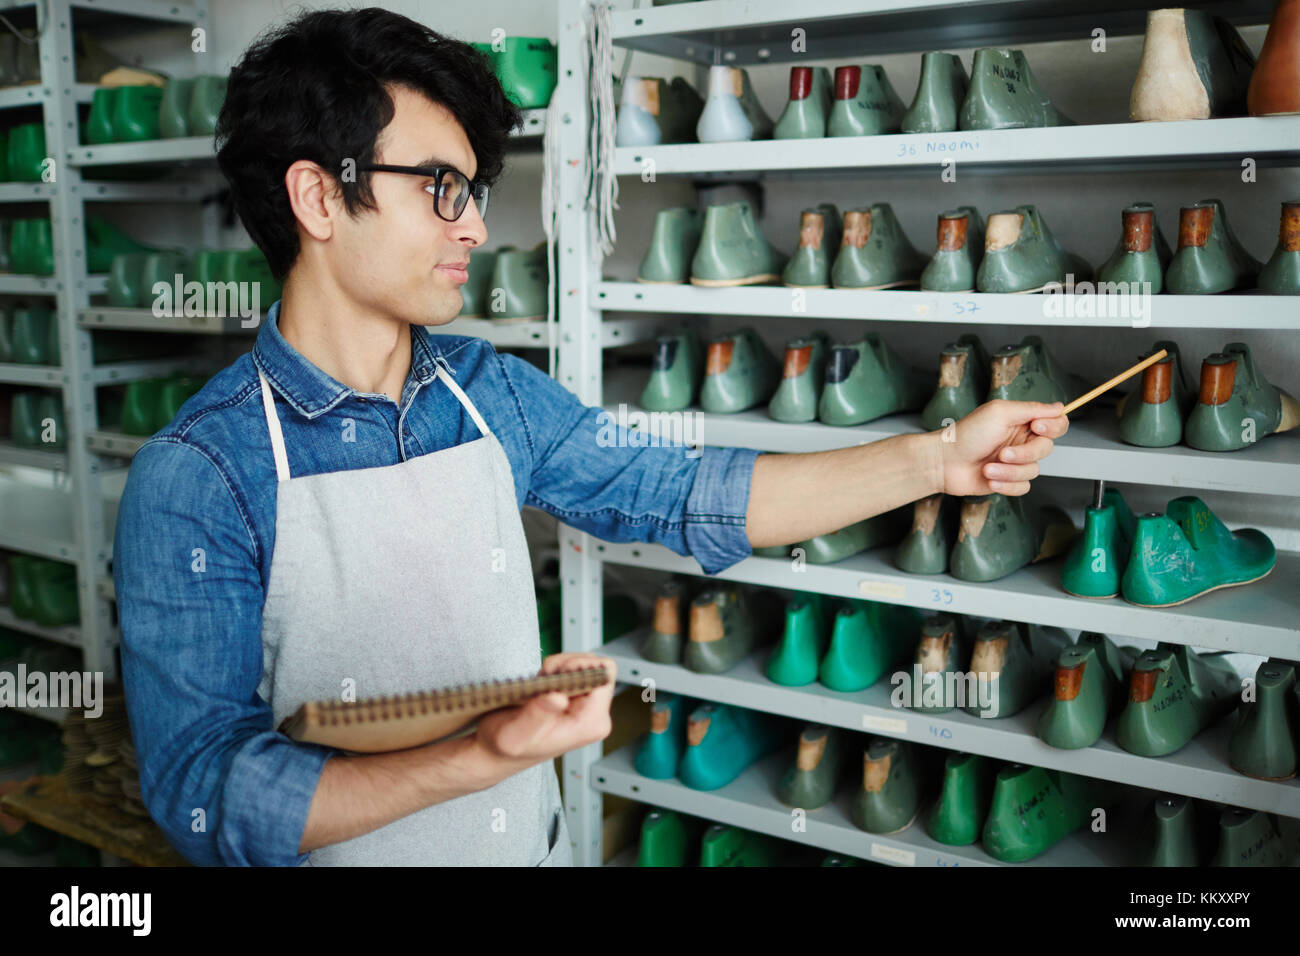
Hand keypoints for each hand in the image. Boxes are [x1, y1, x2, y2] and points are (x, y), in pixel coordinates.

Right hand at [473, 653, 615, 763]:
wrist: (495, 752)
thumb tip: (559, 698)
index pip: (604, 675)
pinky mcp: (575, 698)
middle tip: (543, 682)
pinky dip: (554, 670)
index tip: (554, 676)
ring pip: (584, 664)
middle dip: (566, 666)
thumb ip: (537, 716)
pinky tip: (540, 687)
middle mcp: (594, 715)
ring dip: (558, 667)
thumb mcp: (514, 736)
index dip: (578, 667)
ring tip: (540, 686)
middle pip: (595, 666)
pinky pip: (573, 668)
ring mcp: (586, 706)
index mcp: (590, 724)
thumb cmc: (503, 749)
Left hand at [938, 400, 1068, 496]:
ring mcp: (1015, 462)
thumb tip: (1059, 407)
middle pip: (1046, 449)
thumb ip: (1032, 409)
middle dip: (1024, 454)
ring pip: (1033, 471)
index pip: (1056, 424)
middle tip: (1003, 453)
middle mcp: (1021, 441)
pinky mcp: (1007, 481)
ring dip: (1009, 471)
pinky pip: (1023, 487)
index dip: (1053, 427)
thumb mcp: (999, 413)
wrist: (943, 463)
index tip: (1036, 428)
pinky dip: (1007, 485)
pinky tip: (989, 480)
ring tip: (987, 468)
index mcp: (1022, 422)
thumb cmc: (966, 434)